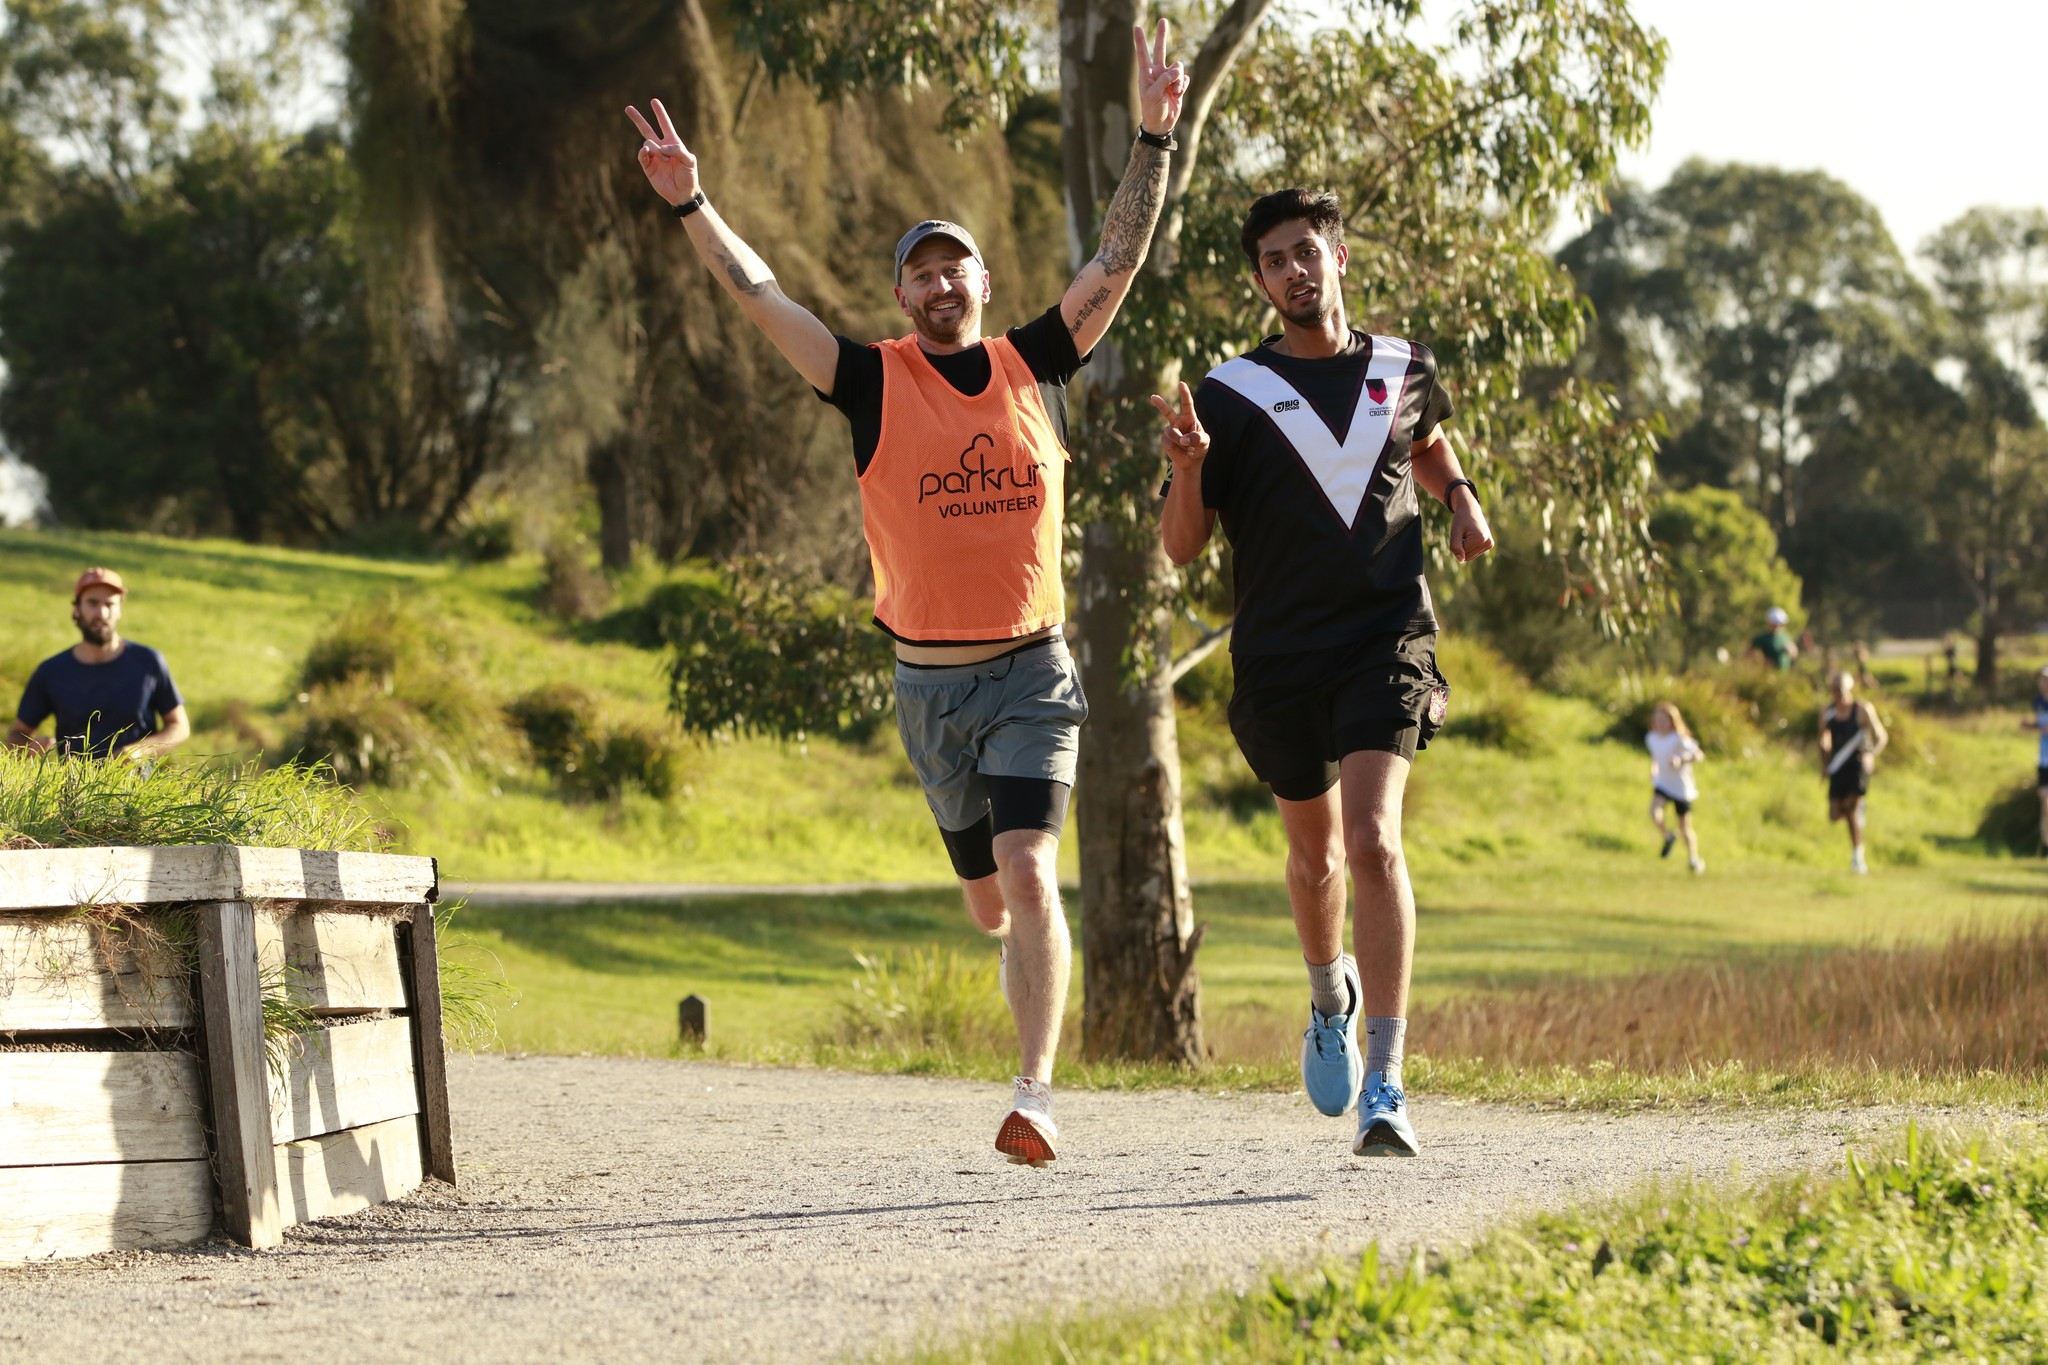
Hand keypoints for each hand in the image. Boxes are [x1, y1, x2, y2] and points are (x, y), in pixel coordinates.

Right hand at [625, 98, 698, 206]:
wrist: (683, 193)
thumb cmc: (689, 176)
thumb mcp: (689, 160)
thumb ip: (678, 150)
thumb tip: (662, 147)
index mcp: (673, 143)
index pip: (665, 124)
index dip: (660, 113)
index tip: (654, 101)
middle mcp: (661, 148)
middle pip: (647, 130)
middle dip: (638, 119)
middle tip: (628, 108)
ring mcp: (653, 157)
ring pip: (647, 143)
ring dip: (655, 149)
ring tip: (665, 160)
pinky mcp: (648, 167)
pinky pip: (642, 155)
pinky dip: (643, 152)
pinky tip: (646, 152)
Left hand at [1133, 20, 1187, 135]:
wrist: (1162, 124)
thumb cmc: (1152, 110)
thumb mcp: (1154, 94)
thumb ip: (1164, 79)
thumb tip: (1177, 70)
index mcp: (1146, 74)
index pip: (1142, 54)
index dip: (1140, 41)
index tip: (1136, 27)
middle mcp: (1157, 73)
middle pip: (1160, 50)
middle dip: (1162, 35)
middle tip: (1163, 20)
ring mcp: (1168, 78)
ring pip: (1178, 67)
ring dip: (1178, 79)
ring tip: (1174, 91)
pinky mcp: (1179, 84)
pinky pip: (1185, 78)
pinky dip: (1183, 86)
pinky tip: (1178, 94)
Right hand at [1150, 381, 1206, 472]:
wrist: (1190, 461)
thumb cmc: (1199, 447)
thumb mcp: (1204, 441)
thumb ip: (1196, 438)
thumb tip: (1183, 440)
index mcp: (1189, 417)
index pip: (1187, 404)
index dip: (1184, 393)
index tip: (1181, 384)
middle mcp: (1178, 422)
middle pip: (1167, 411)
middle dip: (1160, 404)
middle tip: (1153, 397)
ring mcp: (1170, 430)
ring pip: (1171, 433)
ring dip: (1180, 442)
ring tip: (1188, 448)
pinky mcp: (1164, 440)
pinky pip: (1169, 443)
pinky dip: (1178, 450)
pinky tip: (1182, 452)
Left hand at [1448, 490, 1493, 563]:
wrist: (1470, 509)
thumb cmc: (1461, 520)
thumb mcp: (1455, 532)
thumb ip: (1456, 547)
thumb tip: (1461, 561)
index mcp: (1481, 539)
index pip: (1463, 553)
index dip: (1457, 544)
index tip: (1460, 532)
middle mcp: (1488, 542)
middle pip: (1467, 556)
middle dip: (1461, 547)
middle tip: (1463, 534)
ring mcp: (1490, 544)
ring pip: (1470, 556)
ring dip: (1464, 547)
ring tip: (1467, 535)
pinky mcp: (1489, 545)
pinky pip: (1473, 553)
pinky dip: (1469, 547)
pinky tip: (1471, 536)